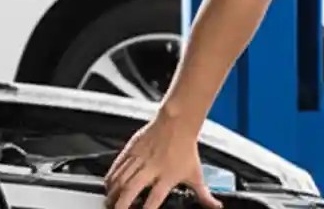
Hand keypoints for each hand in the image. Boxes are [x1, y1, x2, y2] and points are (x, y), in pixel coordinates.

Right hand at [104, 115, 221, 208]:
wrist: (178, 122)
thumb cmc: (186, 148)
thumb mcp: (196, 173)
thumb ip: (203, 194)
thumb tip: (215, 206)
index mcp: (167, 176)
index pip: (155, 198)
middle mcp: (152, 168)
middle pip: (130, 189)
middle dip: (120, 204)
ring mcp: (140, 158)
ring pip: (120, 178)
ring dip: (112, 193)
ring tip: (110, 202)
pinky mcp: (131, 149)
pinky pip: (117, 166)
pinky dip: (110, 177)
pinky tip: (108, 186)